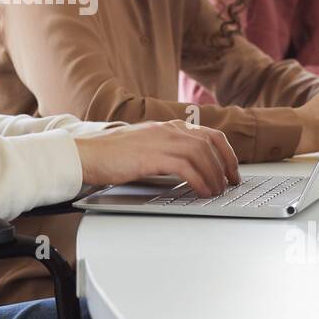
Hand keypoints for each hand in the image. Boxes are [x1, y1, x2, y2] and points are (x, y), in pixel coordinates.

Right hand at [73, 121, 240, 196]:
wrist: (86, 153)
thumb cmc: (111, 154)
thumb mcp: (146, 146)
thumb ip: (167, 150)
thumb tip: (189, 168)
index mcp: (168, 127)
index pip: (209, 134)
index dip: (226, 153)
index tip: (231, 170)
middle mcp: (168, 130)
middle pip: (210, 143)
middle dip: (225, 166)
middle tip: (230, 184)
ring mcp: (160, 141)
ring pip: (201, 154)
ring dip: (213, 175)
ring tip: (216, 191)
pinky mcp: (152, 156)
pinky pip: (186, 167)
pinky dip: (199, 180)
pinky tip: (201, 191)